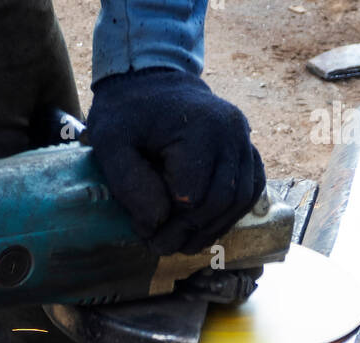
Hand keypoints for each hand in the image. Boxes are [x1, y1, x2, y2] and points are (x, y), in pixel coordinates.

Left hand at [86, 67, 265, 256]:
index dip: (168, 222)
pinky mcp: (247, 149)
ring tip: (182, 242)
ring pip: (239, 201)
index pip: (192, 197)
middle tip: (161, 246)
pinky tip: (204, 225)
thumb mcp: (110, 142)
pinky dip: (229, 214)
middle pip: (220, 202)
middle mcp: (231, 132)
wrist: (152, 79)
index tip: (144, 231)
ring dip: (211, 229)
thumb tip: (156, 224)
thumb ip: (128, 184)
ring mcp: (244, 139)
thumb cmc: (128, 112)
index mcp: (200, 129)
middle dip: (190, 232)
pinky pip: (249, 191)